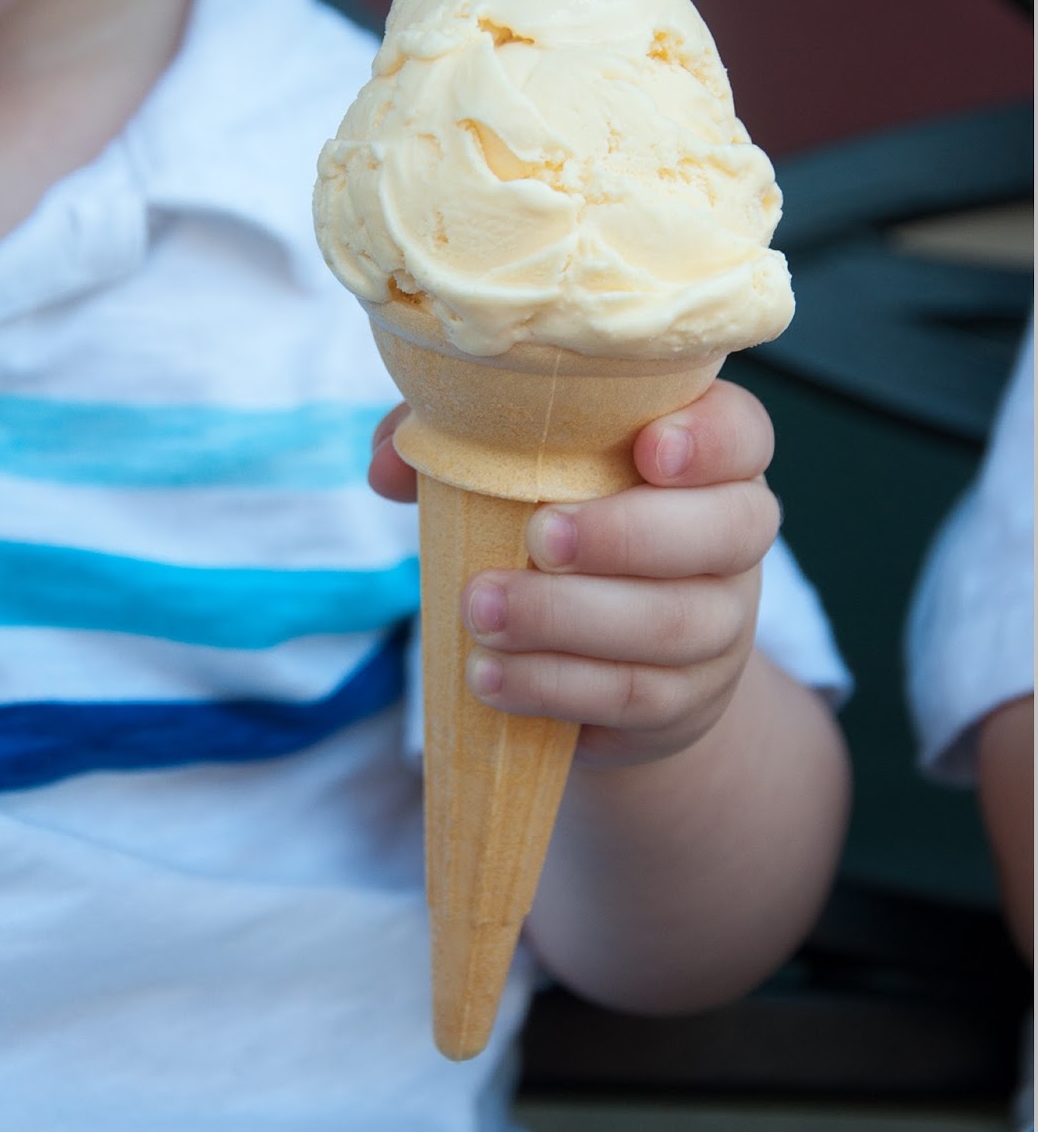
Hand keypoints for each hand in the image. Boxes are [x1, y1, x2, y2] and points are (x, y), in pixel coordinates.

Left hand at [368, 380, 780, 767]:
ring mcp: (721, 623)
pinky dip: (555, 685)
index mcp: (703, 456)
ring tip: (482, 612)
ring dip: (569, 618)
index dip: (708, 440)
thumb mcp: (517, 470)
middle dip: (626, 534)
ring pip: (675, 621)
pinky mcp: (688, 699)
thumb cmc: (558, 525)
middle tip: (538, 536)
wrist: (607, 656)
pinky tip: (491, 674)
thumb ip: (455, 443)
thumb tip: (390, 464)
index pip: (741, 432)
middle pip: (727, 529)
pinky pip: (635, 695)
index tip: (649, 449)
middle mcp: (733, 535)